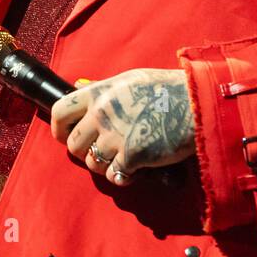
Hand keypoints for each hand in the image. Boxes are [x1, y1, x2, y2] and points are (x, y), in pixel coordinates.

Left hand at [51, 68, 194, 185]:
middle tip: (101, 151)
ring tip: (121, 159)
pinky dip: (123, 176)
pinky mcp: (132, 156)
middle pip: (73, 144)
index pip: (60, 111)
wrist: (197, 103)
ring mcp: (116, 136)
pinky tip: (135, 169)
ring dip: (105, 165)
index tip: (65, 135)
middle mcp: (103, 113)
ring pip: (92, 163)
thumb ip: (104, 88)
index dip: (59, 128)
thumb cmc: (167, 89)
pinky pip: (114, 176)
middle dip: (84, 152)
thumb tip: (81, 86)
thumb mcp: (131, 80)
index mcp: (100, 92)